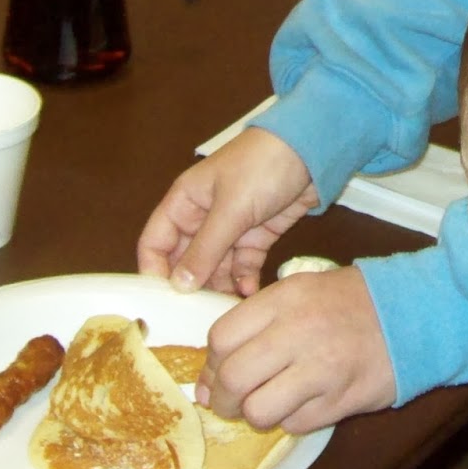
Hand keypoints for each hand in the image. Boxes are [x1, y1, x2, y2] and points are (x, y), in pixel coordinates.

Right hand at [136, 128, 318, 295]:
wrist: (313, 151)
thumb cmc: (262, 168)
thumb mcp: (231, 208)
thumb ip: (205, 249)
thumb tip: (178, 287)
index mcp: (185, 202)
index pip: (155, 243)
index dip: (153, 272)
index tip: (162, 304)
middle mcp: (202, 217)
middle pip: (184, 261)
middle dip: (190, 288)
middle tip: (196, 317)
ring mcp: (230, 228)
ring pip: (215, 268)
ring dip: (219, 288)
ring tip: (226, 310)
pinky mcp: (257, 236)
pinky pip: (242, 265)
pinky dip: (244, 280)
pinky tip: (249, 292)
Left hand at [196, 267, 396, 432]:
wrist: (412, 315)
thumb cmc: (349, 302)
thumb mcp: (301, 290)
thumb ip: (257, 321)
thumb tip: (211, 373)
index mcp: (285, 298)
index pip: (222, 337)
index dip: (210, 363)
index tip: (214, 374)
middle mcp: (299, 331)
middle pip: (233, 377)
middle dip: (222, 398)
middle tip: (228, 402)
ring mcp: (321, 368)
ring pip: (259, 410)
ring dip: (254, 415)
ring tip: (264, 405)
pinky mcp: (341, 400)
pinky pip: (295, 425)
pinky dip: (291, 421)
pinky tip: (302, 404)